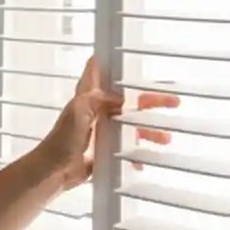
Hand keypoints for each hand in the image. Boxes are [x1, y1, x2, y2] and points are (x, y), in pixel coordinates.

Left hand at [35, 57, 180, 188]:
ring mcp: (105, 130)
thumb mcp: (79, 110)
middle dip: (153, 100)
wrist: (54, 170)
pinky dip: (138, 153)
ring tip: (166, 138)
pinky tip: (146, 159)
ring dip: (151, 130)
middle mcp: (100, 109)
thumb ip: (99, 98)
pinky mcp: (107, 149)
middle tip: (174, 101)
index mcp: (91, 96)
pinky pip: (128, 149)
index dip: (119, 63)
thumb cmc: (63, 139)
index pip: (105, 72)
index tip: (139, 59)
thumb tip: (124, 98)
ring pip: (134, 125)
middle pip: (132, 100)